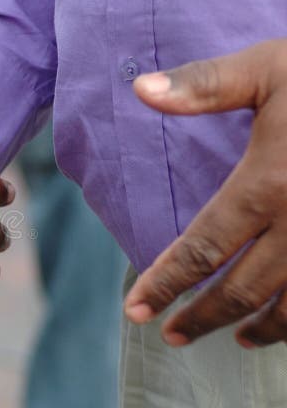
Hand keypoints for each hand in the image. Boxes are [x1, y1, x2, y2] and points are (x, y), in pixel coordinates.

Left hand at [123, 39, 286, 348]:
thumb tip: (139, 90)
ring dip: (262, 329)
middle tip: (171, 335)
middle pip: (242, 289)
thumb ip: (204, 85)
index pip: (202, 248)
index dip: (164, 283)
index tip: (136, 309)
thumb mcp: (270, 69)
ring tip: (235, 338)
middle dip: (201, 316)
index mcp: (269, 184)